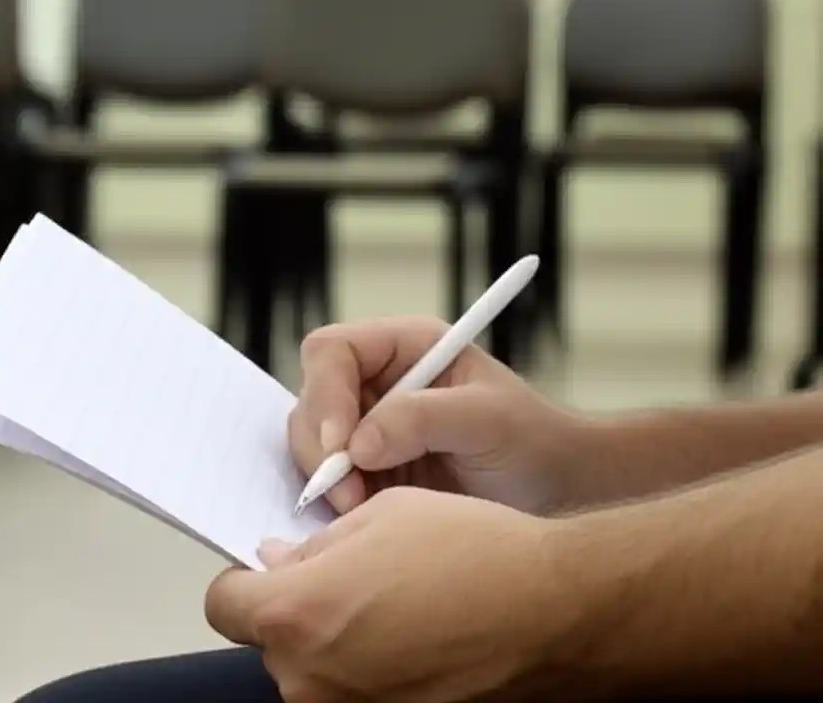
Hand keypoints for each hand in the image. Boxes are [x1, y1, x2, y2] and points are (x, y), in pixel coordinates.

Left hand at [206, 488, 577, 702]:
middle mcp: (310, 680)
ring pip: (312, 673)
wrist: (557, 613)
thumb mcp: (379, 518)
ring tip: (395, 614)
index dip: (245, 584)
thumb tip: (277, 562)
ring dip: (335, 647)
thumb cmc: (474, 555)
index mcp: (296, 616)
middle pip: (270, 644)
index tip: (271, 574)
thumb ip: (312, 548)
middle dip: (298, 615)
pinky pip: (354, 695)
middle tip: (352, 586)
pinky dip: (370, 673)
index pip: (224, 605)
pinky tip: (415, 645)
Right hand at [291, 317, 583, 513]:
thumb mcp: (487, 419)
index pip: (333, 352)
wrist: (555, 491)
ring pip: (310, 443)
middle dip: (320, 449)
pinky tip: (364, 517)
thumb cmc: (533, 441)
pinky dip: (334, 501)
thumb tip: (358, 444)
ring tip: (363, 508)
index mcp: (403, 347)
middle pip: (311, 400)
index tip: (340, 445)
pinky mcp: (365, 470)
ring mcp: (366, 426)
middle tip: (348, 494)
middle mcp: (376, 381)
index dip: (325, 393)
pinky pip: (326, 480)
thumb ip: (421, 419)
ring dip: (326, 479)